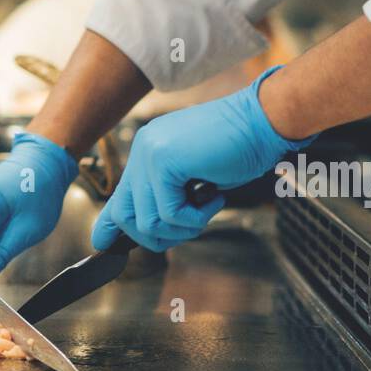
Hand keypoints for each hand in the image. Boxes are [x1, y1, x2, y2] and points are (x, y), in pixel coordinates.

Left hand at [92, 66, 314, 251]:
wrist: (263, 122)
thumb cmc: (240, 149)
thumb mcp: (197, 178)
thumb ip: (171, 197)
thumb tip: (152, 230)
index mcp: (148, 151)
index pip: (117, 199)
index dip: (110, 229)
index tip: (107, 248)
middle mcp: (143, 150)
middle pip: (125, 217)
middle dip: (157, 237)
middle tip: (190, 228)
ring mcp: (150, 153)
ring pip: (147, 221)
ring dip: (182, 228)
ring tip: (206, 211)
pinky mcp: (164, 161)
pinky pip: (170, 213)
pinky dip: (196, 217)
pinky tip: (215, 197)